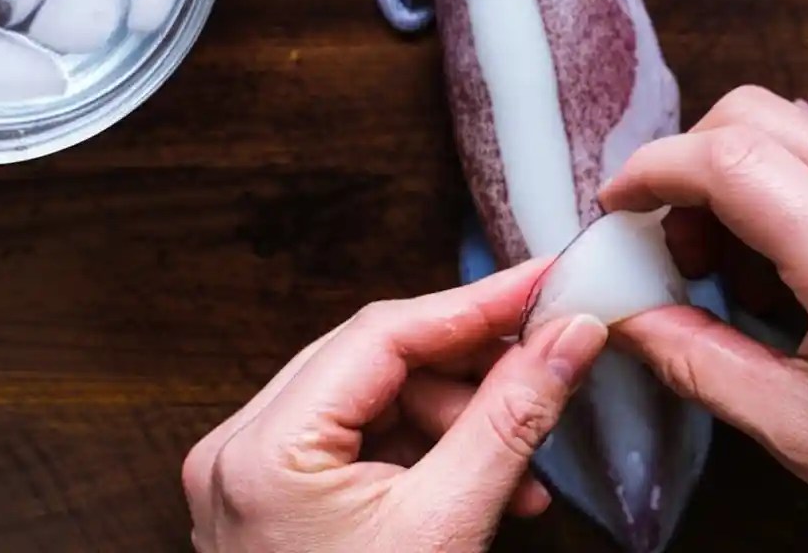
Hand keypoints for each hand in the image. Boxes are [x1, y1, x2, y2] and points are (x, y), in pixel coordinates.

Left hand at [182, 262, 607, 552]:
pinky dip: (427, 452)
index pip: (383, 334)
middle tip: (545, 355)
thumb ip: (511, 418)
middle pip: (375, 359)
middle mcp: (239, 450)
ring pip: (372, 398)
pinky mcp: (275, 496)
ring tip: (522, 460)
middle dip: (469, 364)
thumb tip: (567, 336)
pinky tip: (485, 482)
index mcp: (263, 452)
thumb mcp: (450, 526)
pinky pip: (360, 441)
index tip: (542, 282)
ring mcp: (251, 474)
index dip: (474, 302)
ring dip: (456, 417)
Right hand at [600, 86, 807, 552]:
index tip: (619, 205)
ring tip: (750, 271)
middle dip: (694, 168)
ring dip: (751, 176)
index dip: (652, 171)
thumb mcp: (802, 432)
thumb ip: (697, 359)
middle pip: (762, 116)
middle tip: (681, 249)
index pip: (730, 160)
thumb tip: (628, 318)